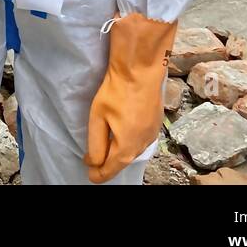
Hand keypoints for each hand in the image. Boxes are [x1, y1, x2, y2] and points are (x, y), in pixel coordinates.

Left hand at [84, 14, 178, 182]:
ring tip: (106, 151)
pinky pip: (141, 141)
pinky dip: (130, 143)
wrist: (140, 71)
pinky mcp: (156, 124)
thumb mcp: (97, 118)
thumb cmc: (116, 92)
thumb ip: (96, 143)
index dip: (99, 174)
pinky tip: (123, 136)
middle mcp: (143, 145)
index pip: (111, 169)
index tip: (90, 175)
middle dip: (109, 164)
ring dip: (120, 153)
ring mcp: (152, 135)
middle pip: (123, 161)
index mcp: (127, 147)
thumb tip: (93, 161)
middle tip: (94, 162)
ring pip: (133, 151)